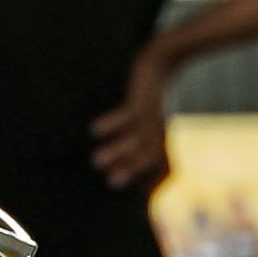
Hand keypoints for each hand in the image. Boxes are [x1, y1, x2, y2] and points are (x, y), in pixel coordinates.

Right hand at [89, 46, 181, 187]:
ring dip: (116, 150)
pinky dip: (111, 122)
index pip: (160, 166)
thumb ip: (141, 140)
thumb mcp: (151, 118)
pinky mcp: (141, 99)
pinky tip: (93, 130)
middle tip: (110, 184)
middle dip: (131, 169)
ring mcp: (149, 116)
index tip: (139, 196)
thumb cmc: (152, 94)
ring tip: (94, 160)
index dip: (152, 182)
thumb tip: (119, 156)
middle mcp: (156, 130)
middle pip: (148, 155)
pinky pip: (126, 113)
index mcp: (160, 138)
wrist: (164, 60)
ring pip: (135, 137)